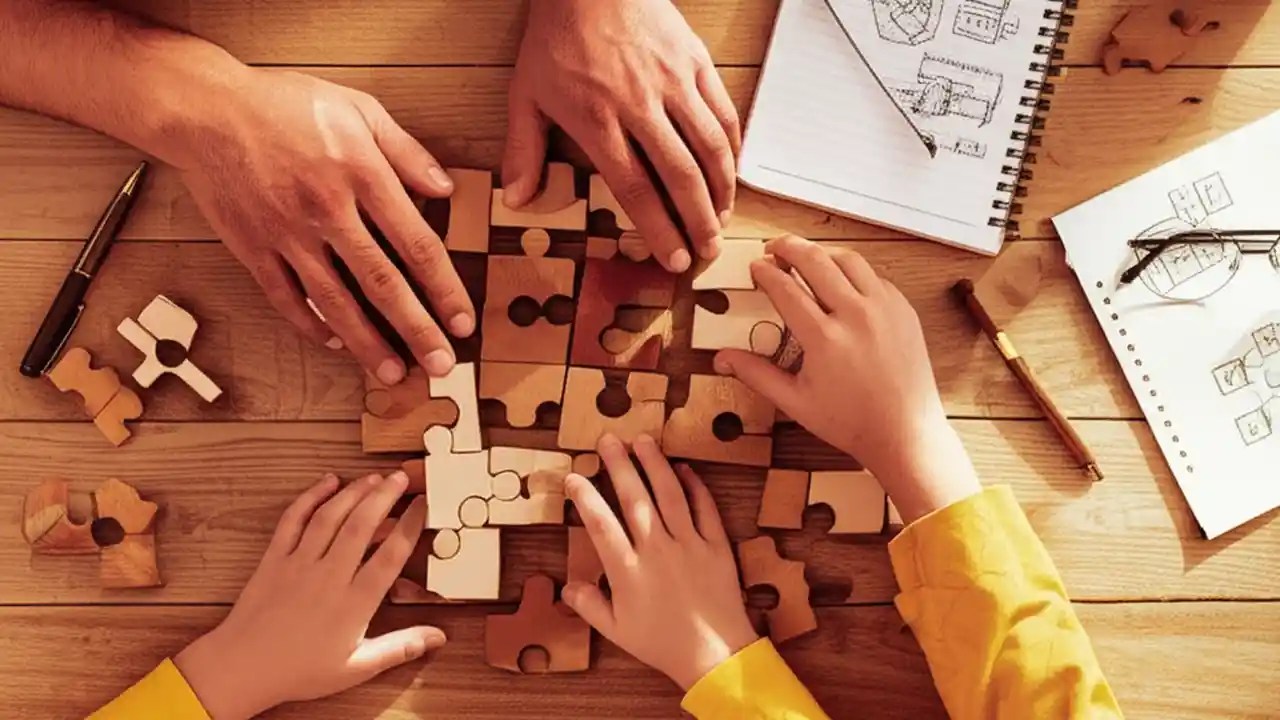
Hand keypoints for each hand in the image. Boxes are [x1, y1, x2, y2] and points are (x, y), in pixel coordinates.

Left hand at [174, 473, 439, 718]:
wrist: (242, 668)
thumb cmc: (300, 671)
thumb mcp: (356, 667)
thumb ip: (399, 648)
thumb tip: (438, 637)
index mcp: (354, 603)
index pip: (390, 556)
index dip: (409, 526)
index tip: (423, 506)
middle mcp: (329, 577)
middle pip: (362, 526)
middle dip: (385, 496)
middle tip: (402, 478)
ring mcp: (299, 563)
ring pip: (330, 517)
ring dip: (354, 492)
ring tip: (374, 477)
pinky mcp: (275, 558)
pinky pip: (294, 519)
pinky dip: (311, 497)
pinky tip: (327, 482)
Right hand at [175, 69, 474, 382]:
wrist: (205, 109)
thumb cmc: (285, 104)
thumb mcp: (359, 109)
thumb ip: (406, 151)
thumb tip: (446, 188)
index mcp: (361, 174)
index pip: (416, 243)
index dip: (445, 288)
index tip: (462, 321)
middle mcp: (327, 210)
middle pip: (381, 282)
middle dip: (416, 329)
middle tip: (441, 365)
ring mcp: (287, 233)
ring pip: (335, 300)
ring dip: (368, 343)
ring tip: (394, 372)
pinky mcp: (253, 247)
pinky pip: (286, 296)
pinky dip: (310, 324)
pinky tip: (335, 343)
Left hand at [504, 0, 739, 271]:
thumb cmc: (557, 36)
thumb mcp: (526, 93)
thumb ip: (524, 149)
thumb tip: (516, 200)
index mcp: (598, 119)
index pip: (636, 187)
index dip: (659, 229)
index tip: (674, 258)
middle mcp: (641, 105)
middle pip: (680, 176)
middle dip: (698, 221)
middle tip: (707, 252)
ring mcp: (674, 83)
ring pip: (710, 147)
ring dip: (721, 191)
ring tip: (724, 220)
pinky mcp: (696, 62)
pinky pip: (723, 113)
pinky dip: (731, 149)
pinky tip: (730, 173)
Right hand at [563, 434, 757, 690]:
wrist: (714, 655)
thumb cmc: (662, 644)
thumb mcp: (617, 631)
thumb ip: (591, 606)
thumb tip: (567, 587)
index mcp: (628, 571)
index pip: (601, 525)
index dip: (585, 498)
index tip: (574, 477)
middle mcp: (656, 550)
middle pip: (634, 499)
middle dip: (619, 465)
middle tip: (607, 439)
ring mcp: (689, 545)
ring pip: (669, 495)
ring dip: (654, 465)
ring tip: (642, 441)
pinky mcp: (716, 546)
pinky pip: (704, 509)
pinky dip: (694, 486)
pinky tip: (684, 468)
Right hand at [714, 235, 980, 522]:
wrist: (905, 433)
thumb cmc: (850, 422)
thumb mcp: (795, 401)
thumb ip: (756, 374)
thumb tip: (721, 358)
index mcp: (824, 338)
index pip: (786, 288)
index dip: (766, 273)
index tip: (755, 267)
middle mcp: (855, 315)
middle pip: (815, 260)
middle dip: (788, 247)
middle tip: (774, 248)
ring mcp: (884, 308)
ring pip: (848, 259)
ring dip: (822, 252)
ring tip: (805, 256)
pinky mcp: (903, 309)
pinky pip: (874, 276)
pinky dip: (852, 271)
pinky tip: (840, 280)